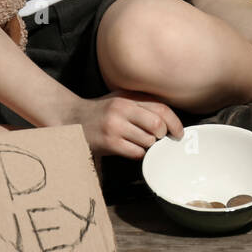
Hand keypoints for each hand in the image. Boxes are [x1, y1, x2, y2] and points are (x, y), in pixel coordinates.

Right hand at [63, 88, 184, 164]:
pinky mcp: (109, 142)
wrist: (72, 118)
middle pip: (157, 125)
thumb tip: (170, 118)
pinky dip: (138, 153)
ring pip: (147, 140)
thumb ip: (143, 103)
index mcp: (128, 97)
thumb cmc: (102, 110)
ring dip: (148, 145)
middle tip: (157, 138)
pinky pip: (136, 152)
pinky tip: (130, 149)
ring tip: (138, 142)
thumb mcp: (121, 98)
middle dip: (161, 135)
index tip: (178, 132)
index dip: (174, 122)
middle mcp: (122, 109)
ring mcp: (115, 126)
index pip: (161, 108)